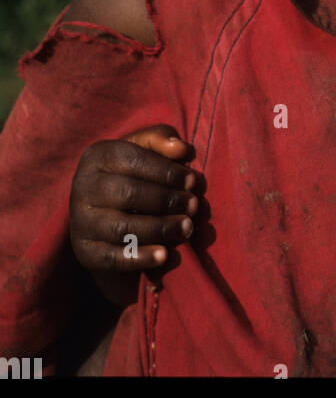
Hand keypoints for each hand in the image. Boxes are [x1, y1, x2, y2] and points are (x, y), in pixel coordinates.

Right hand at [70, 124, 197, 301]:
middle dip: (166, 200)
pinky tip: (164, 255)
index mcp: (97, 156)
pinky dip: (140, 257)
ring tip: (186, 227)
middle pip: (128, 193)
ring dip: (159, 228)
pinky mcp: (84, 251)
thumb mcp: (143, 149)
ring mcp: (80, 221)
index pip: (134, 160)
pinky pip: (112, 257)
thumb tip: (181, 149)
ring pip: (122, 227)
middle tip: (194, 206)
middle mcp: (83, 186)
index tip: (192, 182)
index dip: (166, 172)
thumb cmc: (132, 173)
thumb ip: (161, 139)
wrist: (101, 213)